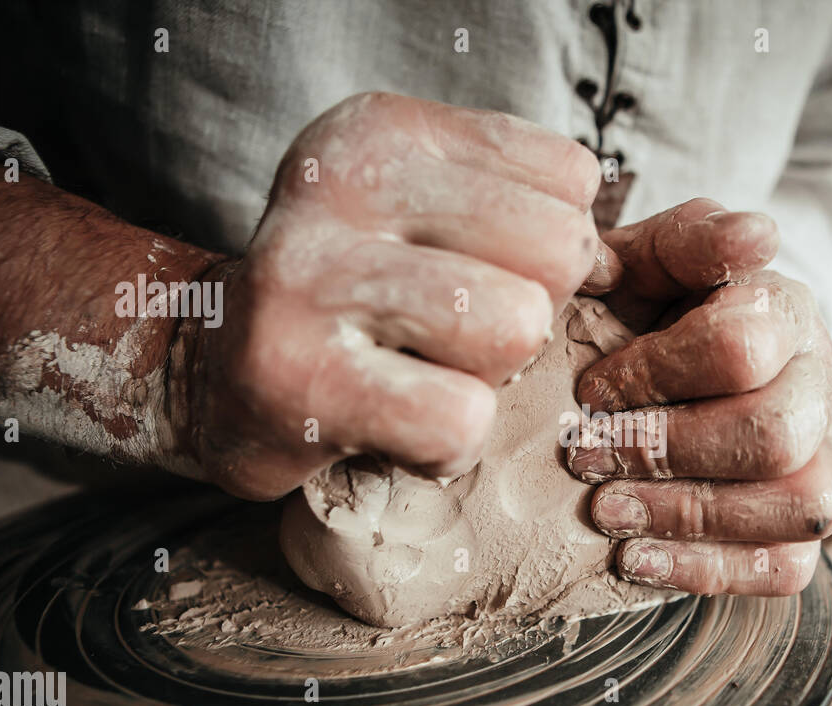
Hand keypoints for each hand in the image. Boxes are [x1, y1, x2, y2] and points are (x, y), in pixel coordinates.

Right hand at [183, 93, 600, 499]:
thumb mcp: (423, 217)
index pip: (570, 178)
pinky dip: (448, 446)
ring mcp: (311, 276)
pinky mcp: (300, 378)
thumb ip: (522, 213)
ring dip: (487, 382)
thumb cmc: (352, 303)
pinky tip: (398, 429)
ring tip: (420, 377)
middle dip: (529, 316)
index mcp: (386, 132)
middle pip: (557, 250)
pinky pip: (460, 419)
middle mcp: (342, 183)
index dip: (550, 255)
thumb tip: (619, 264)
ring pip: (516, 329)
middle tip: (451, 340)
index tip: (477, 277)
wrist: (212, 371)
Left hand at [571, 199, 831, 594]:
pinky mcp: (800, 528)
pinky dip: (708, 570)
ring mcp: (821, 459)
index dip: (656, 374)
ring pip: (797, 505)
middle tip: (580, 455)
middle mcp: (820, 386)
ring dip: (687, 515)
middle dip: (664, 450)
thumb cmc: (644, 310)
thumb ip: (681, 239)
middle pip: (774, 435)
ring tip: (602, 511)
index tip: (588, 389)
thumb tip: (755, 234)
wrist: (657, 362)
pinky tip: (634, 559)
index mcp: (786, 311)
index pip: (741, 348)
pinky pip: (788, 568)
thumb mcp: (646, 261)